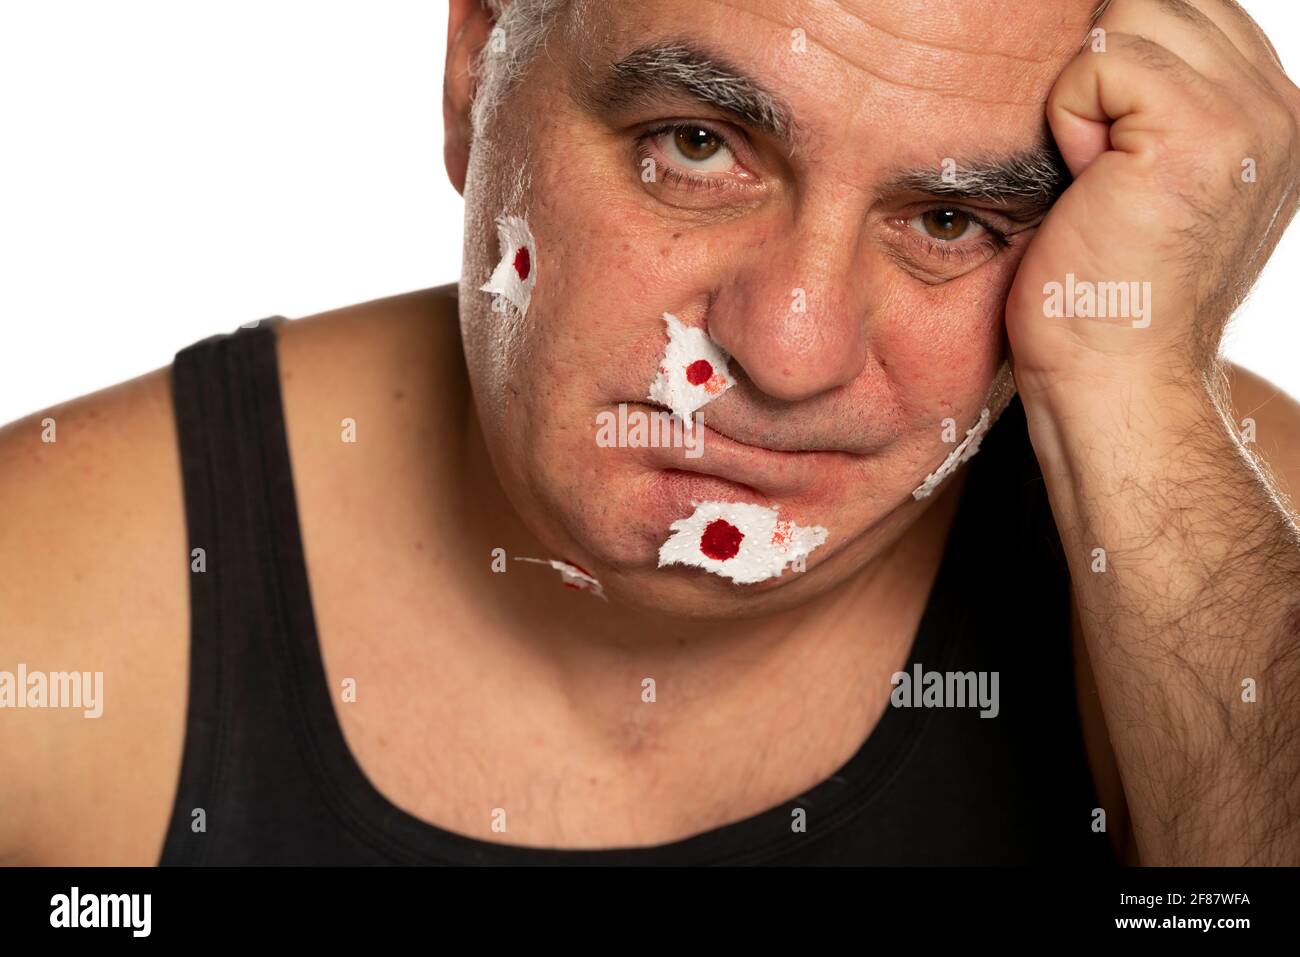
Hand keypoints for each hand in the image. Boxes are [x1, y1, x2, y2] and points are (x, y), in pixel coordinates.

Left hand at [1005, 0, 1299, 400]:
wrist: (1113, 377)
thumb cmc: (1103, 294)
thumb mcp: (1150, 185)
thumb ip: (1163, 105)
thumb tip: (1112, 38)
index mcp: (1274, 117)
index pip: (1188, 10)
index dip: (1120, 63)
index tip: (1107, 151)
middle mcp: (1280, 107)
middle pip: (1160, 1)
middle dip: (1103, 73)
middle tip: (1100, 172)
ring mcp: (1250, 114)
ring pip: (1131, 15)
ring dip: (1085, 96)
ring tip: (1097, 179)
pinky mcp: (1200, 129)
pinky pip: (1100, 57)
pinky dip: (1069, 117)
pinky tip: (1088, 183)